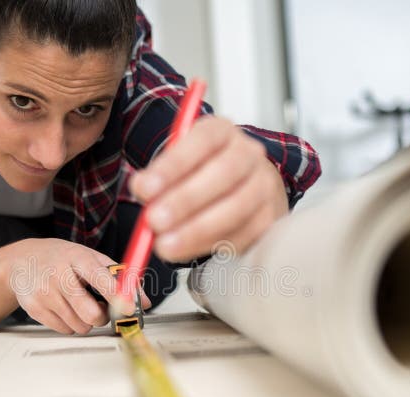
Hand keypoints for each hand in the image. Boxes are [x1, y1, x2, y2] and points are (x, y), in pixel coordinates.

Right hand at [0, 238, 150, 334]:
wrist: (22, 261)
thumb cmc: (62, 259)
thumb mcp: (91, 258)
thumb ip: (120, 279)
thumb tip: (144, 302)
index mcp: (78, 258)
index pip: (100, 277)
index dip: (116, 295)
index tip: (129, 307)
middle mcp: (59, 275)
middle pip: (90, 313)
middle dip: (102, 317)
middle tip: (100, 308)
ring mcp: (44, 293)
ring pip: (79, 326)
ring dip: (86, 321)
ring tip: (79, 304)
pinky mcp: (34, 308)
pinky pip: (65, 330)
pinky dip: (70, 324)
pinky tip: (65, 308)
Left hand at [129, 116, 288, 261]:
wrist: (244, 185)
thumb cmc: (202, 172)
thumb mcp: (177, 164)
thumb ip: (158, 176)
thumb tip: (141, 189)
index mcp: (222, 132)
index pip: (201, 141)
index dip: (172, 165)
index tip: (144, 188)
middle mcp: (248, 154)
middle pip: (223, 174)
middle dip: (184, 201)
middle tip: (154, 220)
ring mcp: (264, 186)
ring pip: (235, 208)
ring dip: (196, 230)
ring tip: (165, 245)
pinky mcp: (269, 219)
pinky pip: (242, 234)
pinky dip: (209, 245)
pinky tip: (185, 251)